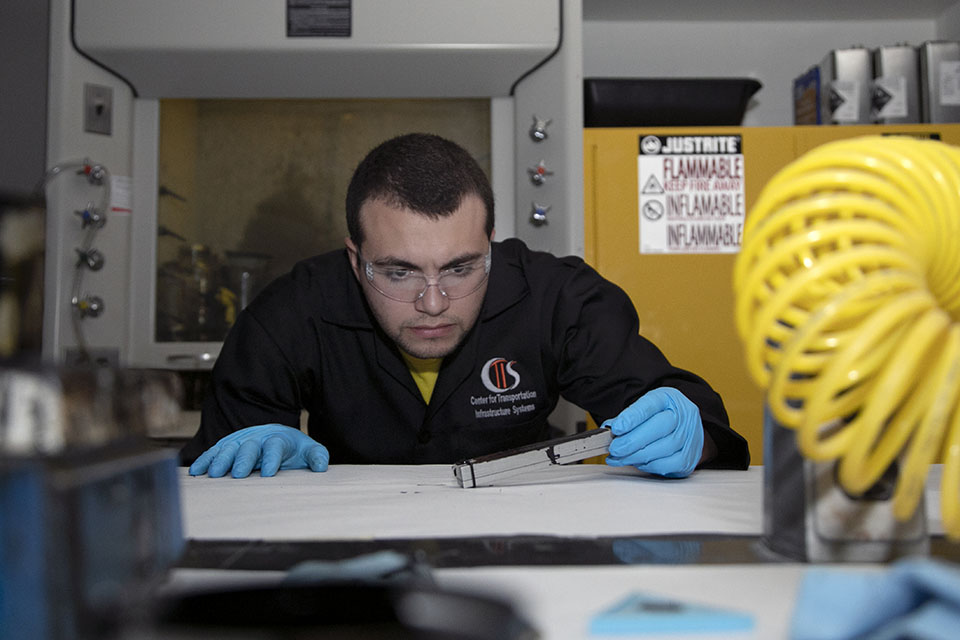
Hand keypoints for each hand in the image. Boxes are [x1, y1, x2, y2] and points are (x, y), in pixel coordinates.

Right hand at [188, 424, 329, 477]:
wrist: (276, 435)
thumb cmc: (292, 448)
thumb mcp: (308, 450)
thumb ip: (317, 456)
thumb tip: (321, 466)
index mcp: (278, 439)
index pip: (275, 446)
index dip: (272, 458)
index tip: (268, 473)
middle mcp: (257, 438)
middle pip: (249, 447)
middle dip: (243, 460)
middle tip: (239, 474)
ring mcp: (241, 440)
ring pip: (229, 448)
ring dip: (221, 460)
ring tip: (214, 474)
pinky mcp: (228, 445)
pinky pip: (215, 451)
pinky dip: (205, 460)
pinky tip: (196, 471)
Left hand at [603, 387, 703, 477]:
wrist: (685, 428)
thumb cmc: (661, 417)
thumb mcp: (644, 409)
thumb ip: (627, 418)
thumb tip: (609, 429)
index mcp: (668, 398)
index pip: (650, 404)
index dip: (632, 417)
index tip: (616, 428)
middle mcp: (683, 415)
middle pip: (659, 427)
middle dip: (632, 440)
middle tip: (614, 448)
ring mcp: (690, 436)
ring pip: (663, 448)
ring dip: (637, 456)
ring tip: (620, 457)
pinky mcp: (690, 457)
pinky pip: (669, 464)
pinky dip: (650, 465)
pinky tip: (637, 462)